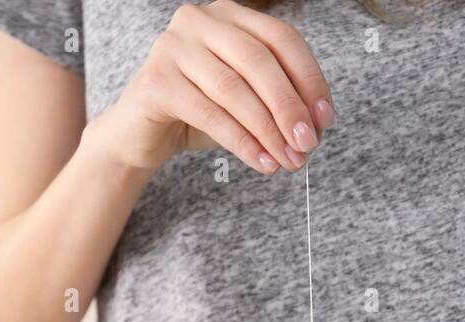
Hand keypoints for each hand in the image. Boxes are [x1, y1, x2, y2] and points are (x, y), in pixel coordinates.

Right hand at [86, 0, 333, 174]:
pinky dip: (241, 142)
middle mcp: (199, 20)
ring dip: (268, 130)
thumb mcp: (246, 102)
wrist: (139, 135)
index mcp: (230, 16)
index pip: (281, 39)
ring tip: (288, 160)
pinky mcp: (156, 81)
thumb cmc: (198, 113)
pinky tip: (261, 162)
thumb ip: (278, 103)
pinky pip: (209, 113)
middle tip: (309, 144)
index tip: (325, 119)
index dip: (309, 79)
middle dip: (289, 107)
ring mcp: (173, 46)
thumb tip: (317, 127)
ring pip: (235, 89)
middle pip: (259, 61)